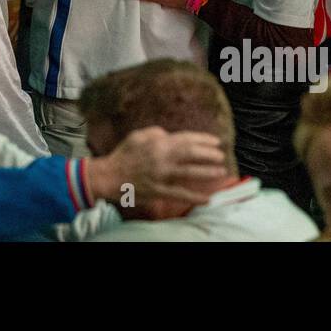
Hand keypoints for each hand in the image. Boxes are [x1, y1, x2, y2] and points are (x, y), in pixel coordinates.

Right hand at [87, 127, 227, 207]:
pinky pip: (180, 194)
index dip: (203, 139)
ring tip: (221, 171)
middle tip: (221, 155)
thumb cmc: (123, 154)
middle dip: (209, 154)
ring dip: (207, 172)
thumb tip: (169, 134)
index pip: (186, 139)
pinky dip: (194, 197)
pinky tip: (207, 198)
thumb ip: (155, 132)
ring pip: (189, 173)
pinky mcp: (158, 191)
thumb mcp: (137, 136)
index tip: (216, 141)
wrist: (109, 176)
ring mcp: (161, 175)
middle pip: (191, 154)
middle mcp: (162, 158)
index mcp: (158, 143)